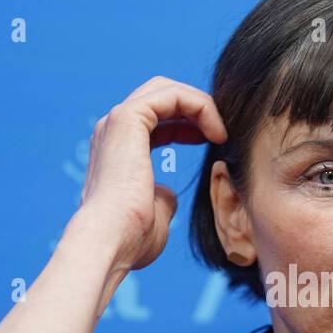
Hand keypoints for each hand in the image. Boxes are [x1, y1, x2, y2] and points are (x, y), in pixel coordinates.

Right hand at [78, 76, 227, 270]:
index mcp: (117, 148)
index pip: (156, 118)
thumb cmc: (131, 238)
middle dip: (196, 107)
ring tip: (222, 131)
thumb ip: (161, 197)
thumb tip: (169, 194)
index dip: (188, 124)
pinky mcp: (128, 118)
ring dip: (201, 105)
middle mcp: (113, 129)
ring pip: (167, 90)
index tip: (213, 140)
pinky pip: (172, 95)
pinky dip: (200, 107)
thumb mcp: (153, 214)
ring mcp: (118, 120)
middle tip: (221, 130)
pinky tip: (216, 133)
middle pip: (161, 95)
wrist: (111, 242)